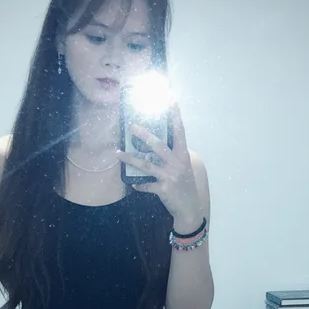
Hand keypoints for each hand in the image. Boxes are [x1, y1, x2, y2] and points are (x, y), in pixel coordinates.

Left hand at [116, 101, 201, 231]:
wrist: (190, 209)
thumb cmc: (185, 185)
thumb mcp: (184, 167)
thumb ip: (174, 155)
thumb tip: (157, 143)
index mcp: (183, 155)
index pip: (180, 131)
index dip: (175, 115)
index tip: (170, 99)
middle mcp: (177, 164)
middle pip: (158, 146)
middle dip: (144, 135)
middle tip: (131, 126)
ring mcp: (170, 177)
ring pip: (146, 165)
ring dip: (130, 159)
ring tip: (118, 153)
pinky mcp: (163, 190)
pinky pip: (146, 185)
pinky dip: (139, 185)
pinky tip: (133, 184)